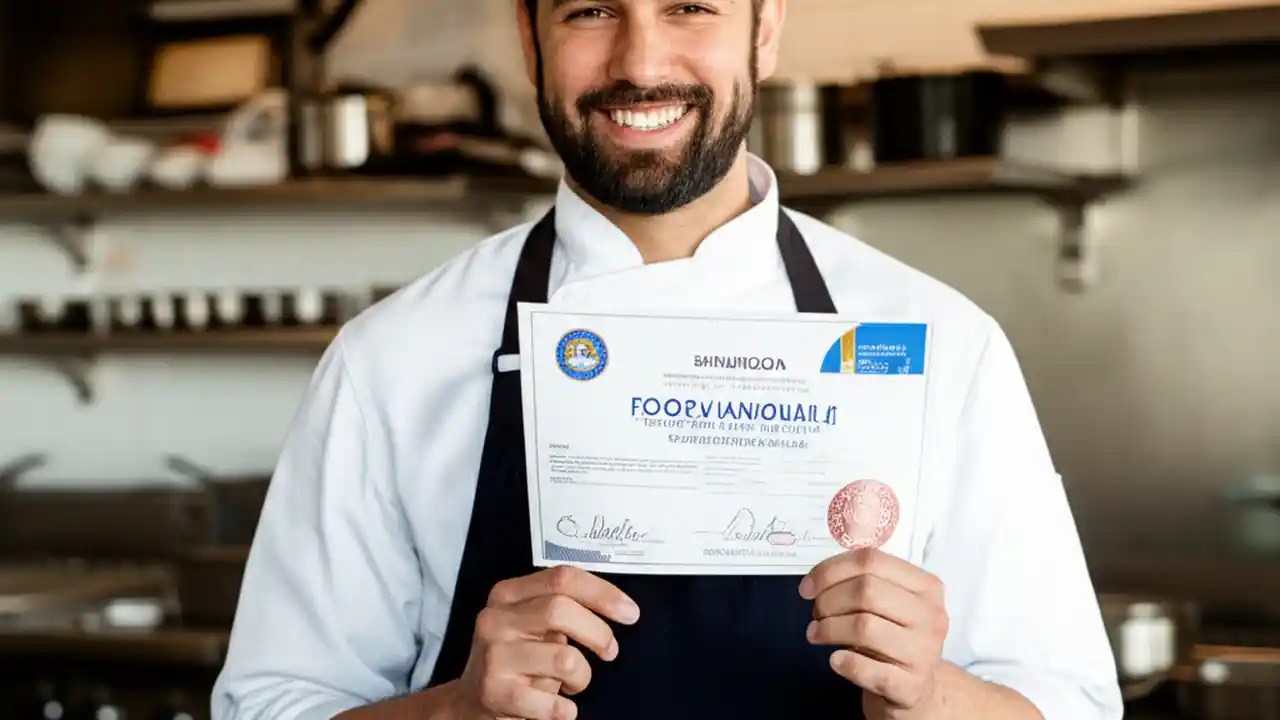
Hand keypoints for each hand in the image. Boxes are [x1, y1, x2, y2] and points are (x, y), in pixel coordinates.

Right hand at [450, 566, 640, 719]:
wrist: (469, 701)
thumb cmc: (515, 657)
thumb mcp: (529, 622)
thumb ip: (562, 606)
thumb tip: (618, 607)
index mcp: (507, 594)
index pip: (562, 578)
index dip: (603, 593)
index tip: (630, 613)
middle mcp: (495, 619)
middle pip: (561, 610)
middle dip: (598, 633)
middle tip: (610, 651)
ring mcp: (494, 656)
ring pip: (564, 658)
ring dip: (581, 677)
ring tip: (571, 684)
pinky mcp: (495, 693)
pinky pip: (553, 702)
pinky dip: (565, 709)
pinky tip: (559, 708)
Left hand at [800, 549, 948, 718]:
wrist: (920, 686)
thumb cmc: (894, 636)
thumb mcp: (888, 603)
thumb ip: (861, 582)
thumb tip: (814, 583)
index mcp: (926, 586)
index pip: (872, 560)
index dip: (831, 570)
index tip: (807, 588)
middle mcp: (931, 616)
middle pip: (866, 591)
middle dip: (828, 600)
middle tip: (815, 614)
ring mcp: (924, 652)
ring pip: (864, 627)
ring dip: (828, 629)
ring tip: (816, 634)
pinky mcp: (911, 686)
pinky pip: (867, 669)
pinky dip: (843, 662)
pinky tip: (836, 660)